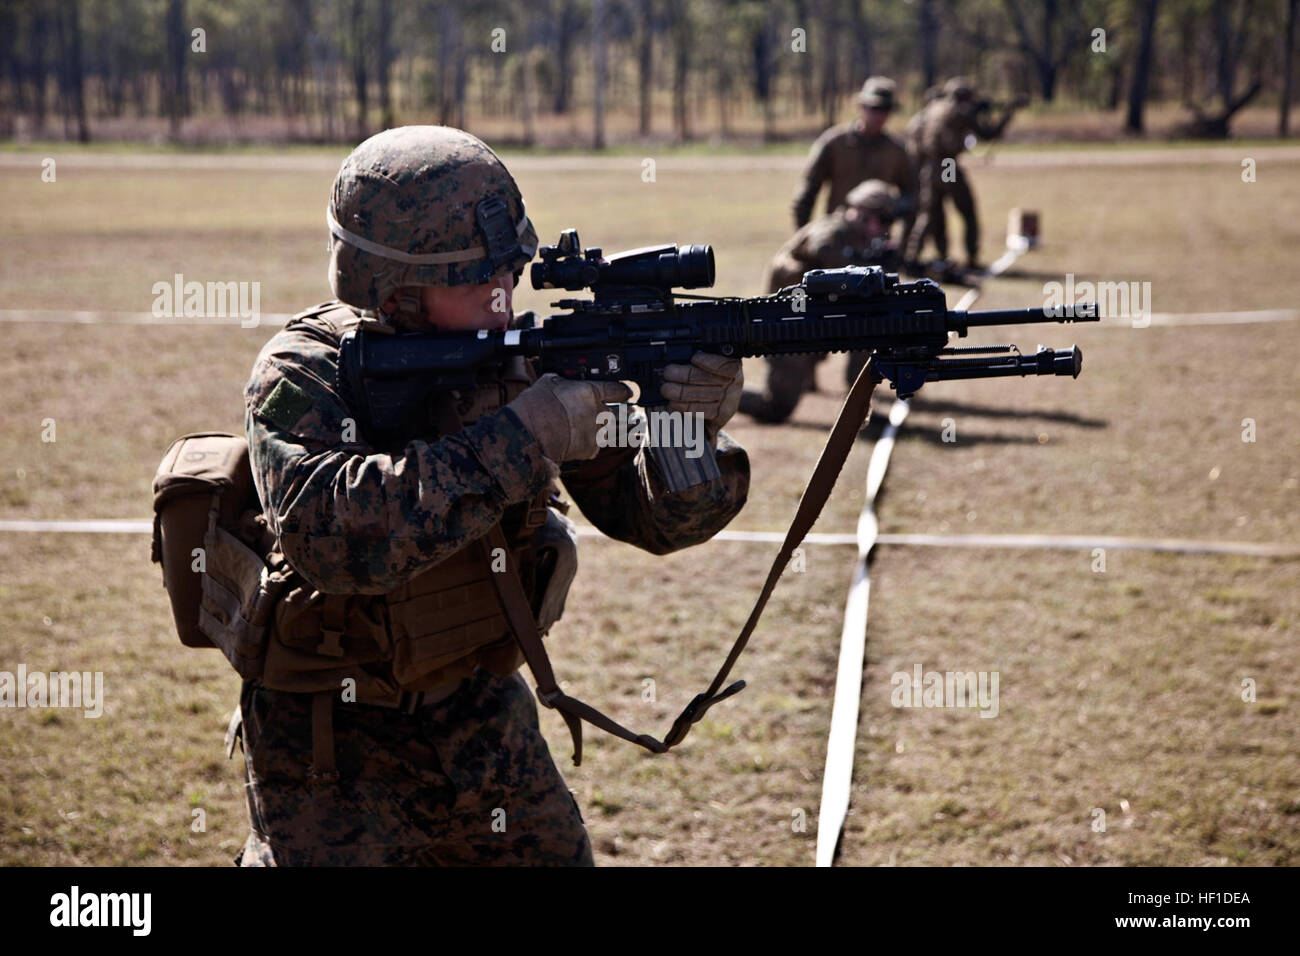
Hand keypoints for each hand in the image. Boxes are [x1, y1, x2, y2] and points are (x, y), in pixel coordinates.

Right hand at [507, 373, 631, 461]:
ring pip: (620, 430)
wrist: (528, 434)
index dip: (626, 390)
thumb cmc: (535, 406)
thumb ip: (565, 382)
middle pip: (626, 412)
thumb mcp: (549, 382)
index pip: (619, 390)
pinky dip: (602, 442)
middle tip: (635, 411)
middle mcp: (598, 412)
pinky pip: (601, 445)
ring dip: (628, 428)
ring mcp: (596, 432)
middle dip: (632, 412)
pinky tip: (607, 440)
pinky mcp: (591, 450)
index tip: (629, 392)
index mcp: (591, 392)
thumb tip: (564, 380)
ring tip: (634, 426)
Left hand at [660, 352, 742, 436]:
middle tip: (668, 373)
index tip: (694, 358)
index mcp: (732, 365)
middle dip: (683, 375)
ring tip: (665, 389)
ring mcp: (729, 400)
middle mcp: (734, 383)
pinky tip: (673, 403)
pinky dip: (684, 406)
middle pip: (705, 378)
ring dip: (679, 392)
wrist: (721, 402)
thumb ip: (697, 360)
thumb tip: (677, 355)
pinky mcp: (721, 415)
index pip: (724, 364)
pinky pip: (700, 410)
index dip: (709, 361)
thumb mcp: (710, 364)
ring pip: (699, 395)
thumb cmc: (711, 376)